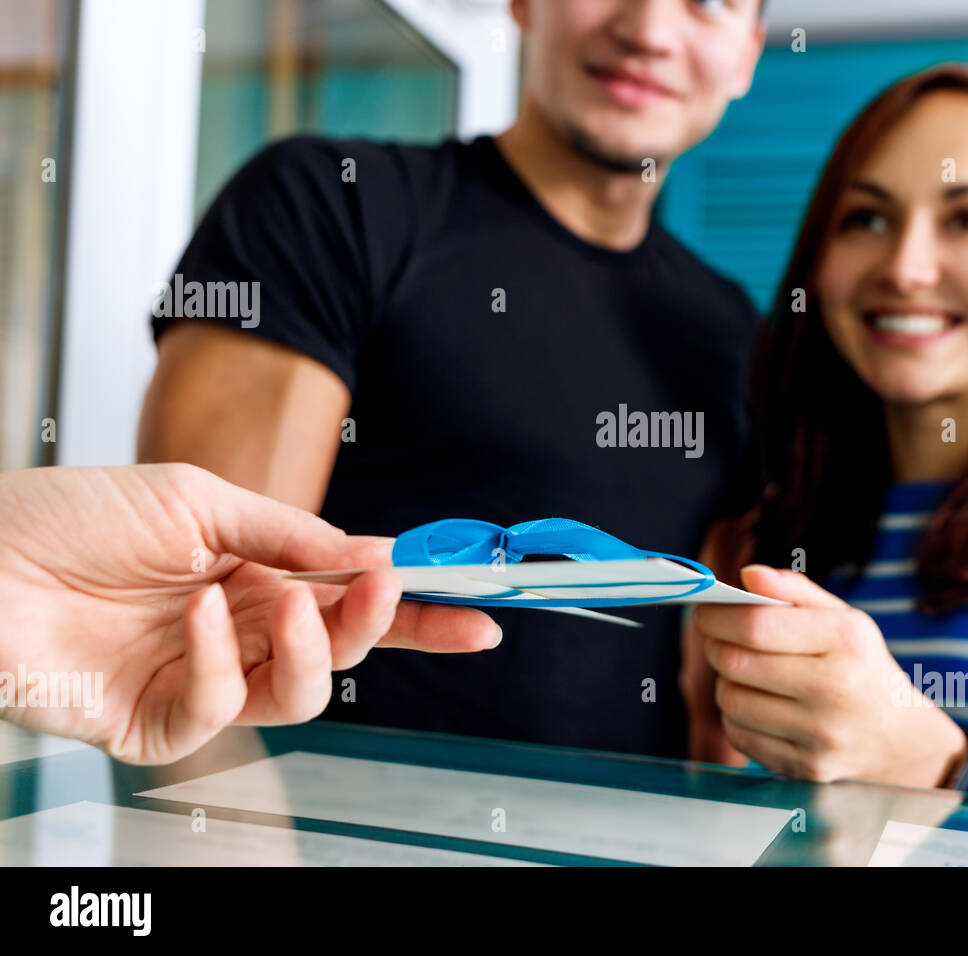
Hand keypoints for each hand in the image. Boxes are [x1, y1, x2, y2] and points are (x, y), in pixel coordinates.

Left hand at [0, 463, 499, 763]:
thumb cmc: (73, 516)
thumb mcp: (199, 500)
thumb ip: (292, 535)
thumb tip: (375, 552)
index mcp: (257, 575)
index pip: (354, 596)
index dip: (419, 604)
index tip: (475, 602)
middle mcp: (242, 630)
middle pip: (345, 650)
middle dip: (389, 627)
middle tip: (395, 592)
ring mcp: (206, 678)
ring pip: (303, 693)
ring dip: (311, 647)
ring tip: (289, 602)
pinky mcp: (162, 724)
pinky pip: (223, 708)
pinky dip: (219, 659)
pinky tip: (194, 613)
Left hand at [692, 565, 967, 785]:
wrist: (897, 738)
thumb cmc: (859, 666)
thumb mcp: (842, 618)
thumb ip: (794, 590)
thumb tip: (747, 575)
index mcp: (845, 640)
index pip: (757, 625)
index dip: (717, 616)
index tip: (704, 611)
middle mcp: (837, 688)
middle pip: (736, 662)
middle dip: (715, 646)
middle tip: (718, 639)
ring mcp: (822, 734)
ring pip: (731, 700)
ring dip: (724, 681)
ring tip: (743, 673)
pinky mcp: (806, 767)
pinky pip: (739, 735)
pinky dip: (736, 716)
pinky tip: (756, 705)